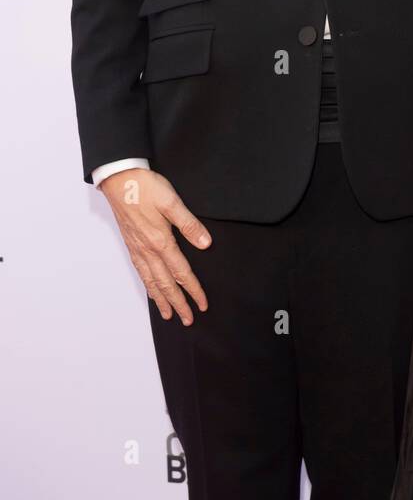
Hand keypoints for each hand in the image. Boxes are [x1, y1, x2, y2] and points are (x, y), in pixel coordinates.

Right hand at [99, 168, 210, 323]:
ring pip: (151, 281)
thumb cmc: (145, 187)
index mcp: (161, 241)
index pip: (181, 272)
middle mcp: (148, 250)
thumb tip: (205, 244)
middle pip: (166, 283)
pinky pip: (140, 271)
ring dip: (161, 299)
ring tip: (168, 314)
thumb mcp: (172, 201)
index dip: (193, 290)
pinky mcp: (131, 244)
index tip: (202, 304)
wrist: (119, 179)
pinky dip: (147, 285)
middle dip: (178, 303)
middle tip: (187, 320)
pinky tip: (151, 290)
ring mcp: (137, 248)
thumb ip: (189, 224)